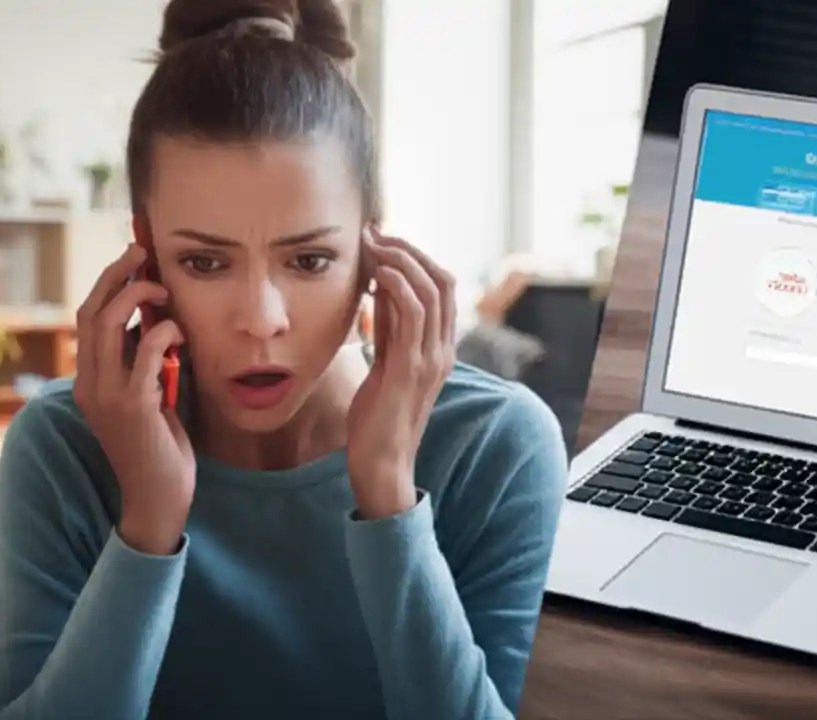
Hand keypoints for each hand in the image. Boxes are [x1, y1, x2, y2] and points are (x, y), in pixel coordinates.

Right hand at [73, 243, 194, 554]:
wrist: (159, 497)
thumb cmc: (161, 446)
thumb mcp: (151, 395)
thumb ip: (147, 362)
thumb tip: (158, 320)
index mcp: (89, 380)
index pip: (87, 318)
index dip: (107, 283)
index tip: (134, 259)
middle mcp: (89, 384)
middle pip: (89, 312)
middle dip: (115, 276)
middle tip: (141, 251)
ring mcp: (106, 395)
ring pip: (105, 326)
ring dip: (134, 297)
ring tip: (162, 288)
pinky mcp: (131, 407)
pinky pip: (142, 355)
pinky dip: (159, 334)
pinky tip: (178, 329)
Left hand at [346, 229, 456, 518]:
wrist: (382, 464)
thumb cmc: (378, 420)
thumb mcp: (385, 364)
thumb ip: (389, 331)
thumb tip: (380, 292)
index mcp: (439, 349)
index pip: (442, 289)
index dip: (416, 258)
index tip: (383, 243)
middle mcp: (442, 350)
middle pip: (443, 280)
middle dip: (410, 250)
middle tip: (377, 235)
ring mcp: (431, 358)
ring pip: (432, 290)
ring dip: (402, 259)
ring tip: (373, 245)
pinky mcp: (411, 367)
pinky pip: (414, 313)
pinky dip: (399, 284)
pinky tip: (378, 273)